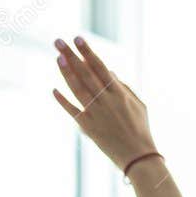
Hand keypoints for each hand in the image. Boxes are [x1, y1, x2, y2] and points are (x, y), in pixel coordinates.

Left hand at [52, 37, 155, 170]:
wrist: (138, 158)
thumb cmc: (141, 130)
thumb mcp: (139, 105)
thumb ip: (124, 87)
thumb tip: (109, 72)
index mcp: (119, 93)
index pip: (100, 67)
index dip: (88, 52)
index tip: (78, 38)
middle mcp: (106, 101)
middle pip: (85, 73)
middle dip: (71, 55)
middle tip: (58, 41)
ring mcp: (96, 113)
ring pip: (77, 88)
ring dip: (66, 72)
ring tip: (57, 57)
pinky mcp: (88, 127)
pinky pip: (72, 110)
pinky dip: (62, 100)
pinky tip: (54, 90)